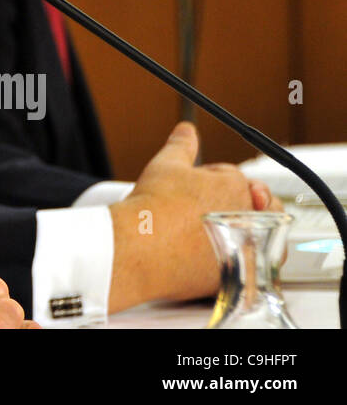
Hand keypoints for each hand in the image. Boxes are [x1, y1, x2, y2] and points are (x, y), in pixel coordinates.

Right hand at [109, 121, 256, 310]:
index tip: (195, 187)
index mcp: (236, 186)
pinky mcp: (241, 274)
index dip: (212, 179)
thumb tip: (185, 130)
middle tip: (211, 208)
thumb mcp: (167, 164)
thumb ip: (182, 145)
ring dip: (250, 231)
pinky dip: (245, 259)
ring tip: (222, 232)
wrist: (141, 247)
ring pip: (263, 236)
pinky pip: (255, 266)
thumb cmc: (153, 208)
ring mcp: (248, 247)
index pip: (234, 178)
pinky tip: (224, 255)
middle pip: (256, 205)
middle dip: (239, 202)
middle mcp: (249, 216)